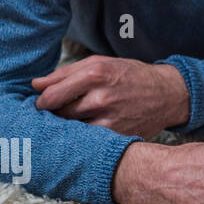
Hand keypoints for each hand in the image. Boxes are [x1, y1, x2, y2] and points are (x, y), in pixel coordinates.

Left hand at [32, 56, 188, 137]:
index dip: (42, 101)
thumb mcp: (101, 63)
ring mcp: (110, 119)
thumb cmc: (131, 76)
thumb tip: (35, 84)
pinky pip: (87, 140)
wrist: (168, 94)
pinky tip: (87, 130)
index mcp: (95, 74)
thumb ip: (66, 73)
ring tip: (72, 121)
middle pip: (58, 114)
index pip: (50, 95)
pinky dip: (83, 137)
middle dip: (53, 115)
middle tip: (56, 114)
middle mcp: (101, 97)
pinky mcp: (117, 135)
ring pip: (70, 129)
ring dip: (66, 127)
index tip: (43, 103)